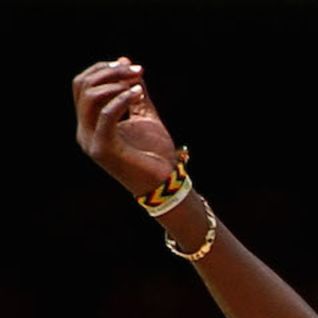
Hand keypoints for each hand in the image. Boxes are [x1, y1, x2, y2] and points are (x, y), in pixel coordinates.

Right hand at [73, 58, 177, 195]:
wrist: (166, 187)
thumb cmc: (156, 155)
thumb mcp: (145, 116)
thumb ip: (135, 91)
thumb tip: (126, 61)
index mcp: (90, 123)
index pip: (83, 85)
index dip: (104, 69)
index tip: (132, 66)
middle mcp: (85, 131)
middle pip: (83, 86)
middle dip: (110, 72)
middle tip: (137, 71)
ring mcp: (91, 140)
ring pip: (90, 96)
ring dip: (115, 83)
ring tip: (138, 84)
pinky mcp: (103, 149)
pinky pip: (106, 115)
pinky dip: (121, 99)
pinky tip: (138, 94)